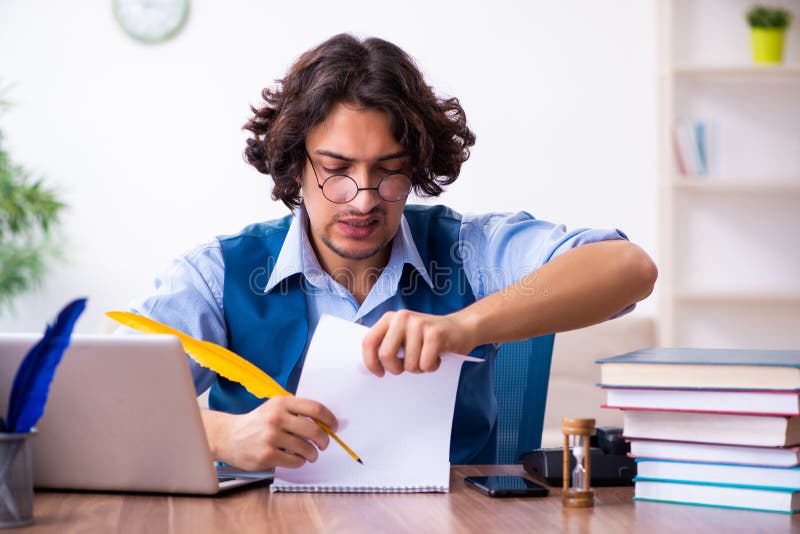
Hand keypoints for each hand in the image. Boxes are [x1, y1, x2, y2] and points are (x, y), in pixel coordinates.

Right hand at [209, 396, 337, 470]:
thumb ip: (297, 412)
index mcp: (281, 403)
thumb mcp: (275, 408)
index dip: (329, 418)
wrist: (229, 437)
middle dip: (324, 440)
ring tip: (311, 454)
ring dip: (313, 453)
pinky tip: (296, 458)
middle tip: (324, 444)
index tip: (334, 426)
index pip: (315, 408)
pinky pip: (295, 461)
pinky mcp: (267, 455)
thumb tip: (326, 424)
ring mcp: (271, 437)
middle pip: (314, 430)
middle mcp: (276, 418)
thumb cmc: (257, 423)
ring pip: (306, 448)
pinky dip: (300, 461)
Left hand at [361, 310, 476, 376]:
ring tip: (426, 357)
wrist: (461, 328)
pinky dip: (431, 367)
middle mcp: (402, 317)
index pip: (368, 341)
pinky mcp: (435, 334)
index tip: (379, 373)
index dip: (370, 362)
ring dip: (418, 368)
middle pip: (386, 354)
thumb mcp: (404, 337)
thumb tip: (368, 367)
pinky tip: (437, 356)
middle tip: (406, 367)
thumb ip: (387, 345)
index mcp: (390, 318)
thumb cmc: (428, 338)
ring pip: (408, 364)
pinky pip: (425, 364)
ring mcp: (419, 324)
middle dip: (396, 368)